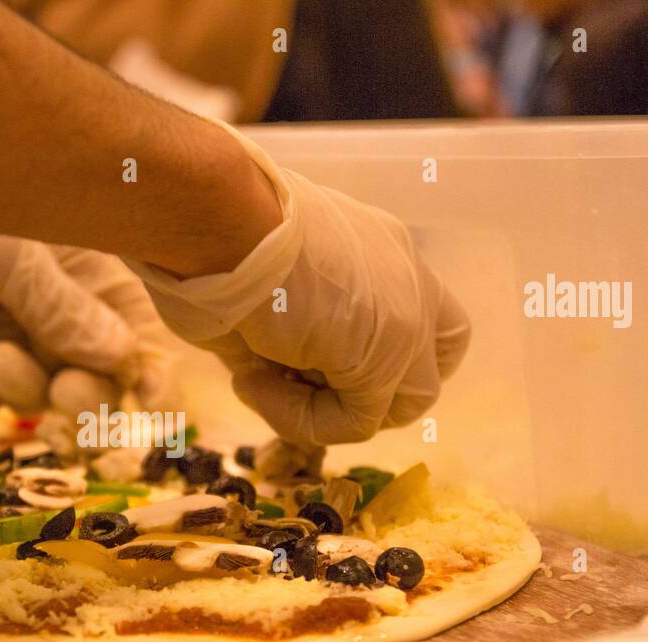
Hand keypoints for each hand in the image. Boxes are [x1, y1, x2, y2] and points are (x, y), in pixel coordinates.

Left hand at [0, 215, 175, 412]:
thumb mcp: (9, 258)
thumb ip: (63, 310)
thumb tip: (123, 359)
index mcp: (88, 278)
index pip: (140, 336)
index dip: (150, 373)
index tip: (145, 400)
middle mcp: (58, 318)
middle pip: (99, 383)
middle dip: (85, 395)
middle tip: (64, 393)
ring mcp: (13, 345)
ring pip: (41, 400)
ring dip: (18, 387)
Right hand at [125, 124, 470, 446]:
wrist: (216, 216)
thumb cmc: (217, 235)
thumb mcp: (266, 284)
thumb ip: (288, 328)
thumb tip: (266, 371)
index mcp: (381, 250)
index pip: (426, 314)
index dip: (388, 359)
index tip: (317, 368)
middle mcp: (407, 279)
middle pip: (431, 369)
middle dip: (365, 395)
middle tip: (294, 384)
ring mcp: (406, 318)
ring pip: (399, 404)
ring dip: (327, 409)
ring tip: (259, 380)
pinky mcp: (383, 357)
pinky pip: (356, 421)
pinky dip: (298, 417)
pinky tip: (251, 380)